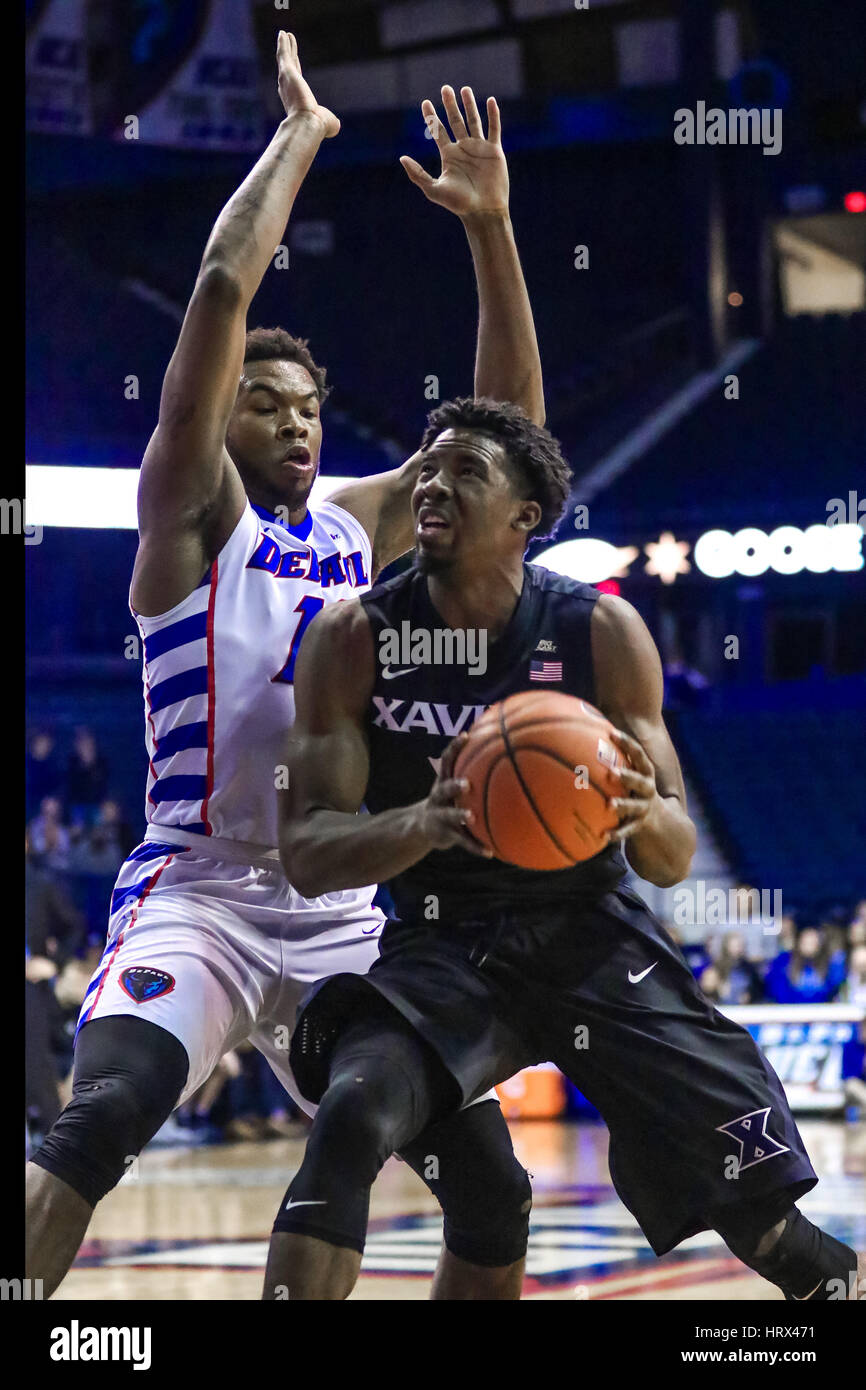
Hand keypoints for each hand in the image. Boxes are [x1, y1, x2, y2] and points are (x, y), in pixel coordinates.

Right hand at [276, 30, 339, 138]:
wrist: (307, 125)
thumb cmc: (317, 127)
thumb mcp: (328, 125)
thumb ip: (332, 124)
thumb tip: (336, 127)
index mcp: (296, 101)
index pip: (295, 84)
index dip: (294, 74)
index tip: (292, 68)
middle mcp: (288, 90)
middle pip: (289, 68)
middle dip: (288, 57)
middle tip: (287, 44)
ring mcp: (286, 80)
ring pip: (285, 59)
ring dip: (284, 46)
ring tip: (284, 34)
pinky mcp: (287, 72)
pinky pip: (284, 54)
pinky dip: (282, 44)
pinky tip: (283, 33)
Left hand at [400, 86, 507, 217]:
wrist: (482, 211)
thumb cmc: (458, 204)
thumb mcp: (433, 189)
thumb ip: (417, 173)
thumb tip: (402, 158)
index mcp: (449, 156)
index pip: (439, 131)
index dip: (432, 117)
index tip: (425, 103)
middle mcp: (463, 149)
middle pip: (455, 121)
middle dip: (450, 105)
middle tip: (445, 88)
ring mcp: (479, 149)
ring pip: (474, 121)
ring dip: (469, 105)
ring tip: (464, 89)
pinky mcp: (494, 151)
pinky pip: (494, 129)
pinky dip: (493, 115)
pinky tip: (490, 101)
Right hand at [418, 733, 492, 855]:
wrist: (424, 826)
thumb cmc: (450, 799)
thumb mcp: (455, 784)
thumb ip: (476, 771)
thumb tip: (510, 753)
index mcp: (443, 780)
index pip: (447, 759)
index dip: (455, 747)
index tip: (466, 736)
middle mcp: (438, 796)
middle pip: (444, 788)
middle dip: (454, 785)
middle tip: (466, 784)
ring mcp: (439, 816)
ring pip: (449, 815)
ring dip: (459, 815)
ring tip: (471, 817)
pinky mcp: (445, 834)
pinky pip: (462, 841)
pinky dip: (475, 847)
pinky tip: (490, 854)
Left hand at [607, 729, 656, 842]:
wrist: (659, 818)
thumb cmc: (633, 788)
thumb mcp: (629, 773)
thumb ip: (613, 758)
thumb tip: (586, 734)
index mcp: (645, 773)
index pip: (638, 754)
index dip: (627, 743)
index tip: (611, 733)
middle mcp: (648, 789)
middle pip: (640, 781)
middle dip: (627, 776)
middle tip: (611, 772)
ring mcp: (645, 807)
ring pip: (635, 806)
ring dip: (623, 805)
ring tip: (609, 805)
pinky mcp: (640, 824)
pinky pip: (628, 830)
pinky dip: (617, 833)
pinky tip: (603, 836)